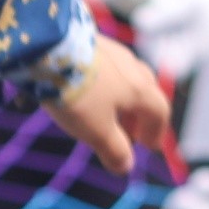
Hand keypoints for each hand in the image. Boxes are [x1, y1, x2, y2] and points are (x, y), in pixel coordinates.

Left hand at [46, 37, 172, 182]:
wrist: (49, 48)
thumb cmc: (78, 93)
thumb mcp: (97, 130)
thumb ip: (114, 150)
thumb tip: (125, 167)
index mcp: (140, 89)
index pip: (159, 111)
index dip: (156, 132)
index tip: (149, 146)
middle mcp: (131, 67)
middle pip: (144, 92)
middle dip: (138, 116)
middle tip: (129, 134)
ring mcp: (111, 51)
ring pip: (124, 78)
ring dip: (120, 100)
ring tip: (105, 114)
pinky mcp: (90, 41)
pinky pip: (104, 68)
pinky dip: (103, 85)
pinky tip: (85, 92)